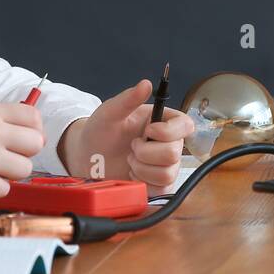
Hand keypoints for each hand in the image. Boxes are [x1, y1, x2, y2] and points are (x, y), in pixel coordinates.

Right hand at [0, 102, 44, 203]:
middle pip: (36, 143)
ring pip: (25, 169)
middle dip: (23, 155)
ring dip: (9, 174)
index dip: (31, 132)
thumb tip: (38, 135)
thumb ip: (3, 123)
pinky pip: (5, 189)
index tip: (19, 141)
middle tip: (1, 159)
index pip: (34, 117)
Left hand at [63, 80, 194, 193]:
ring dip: (141, 168)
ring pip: (167, 174)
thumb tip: (146, 84)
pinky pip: (160, 189)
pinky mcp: (158, 185)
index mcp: (162, 121)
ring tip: (129, 160)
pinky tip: (131, 174)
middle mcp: (168, 143)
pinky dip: (142, 182)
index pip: (186, 125)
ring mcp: (164, 166)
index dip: (169, 131)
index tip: (148, 131)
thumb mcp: (110, 112)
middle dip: (145, 152)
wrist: (87, 157)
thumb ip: (128, 99)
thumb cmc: (100, 130)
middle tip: (131, 147)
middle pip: (174, 153)